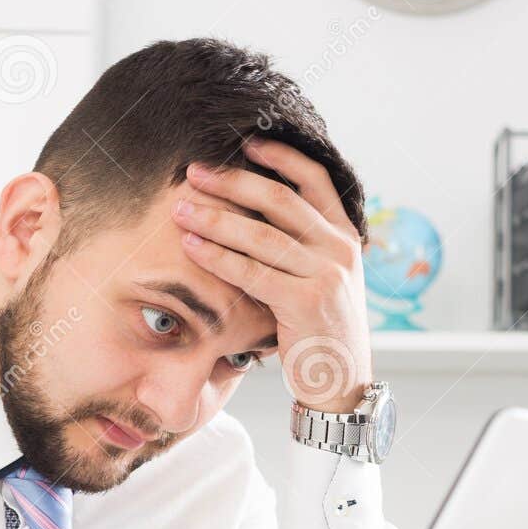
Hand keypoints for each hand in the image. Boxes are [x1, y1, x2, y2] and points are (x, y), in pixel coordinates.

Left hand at [175, 137, 370, 413]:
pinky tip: (191, 247)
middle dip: (233, 181)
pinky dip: (218, 257)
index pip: (315, 179)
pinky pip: (253, 272)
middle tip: (194, 171)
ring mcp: (327, 274)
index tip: (244, 143)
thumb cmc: (321, 334)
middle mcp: (341, 249)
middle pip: (280, 200)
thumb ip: (302, 249)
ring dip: (216, 218)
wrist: (342, 385)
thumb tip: (255, 214)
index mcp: (346, 237)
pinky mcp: (307, 302)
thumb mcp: (323, 282)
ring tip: (181, 208)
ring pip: (262, 234)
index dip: (280, 157)